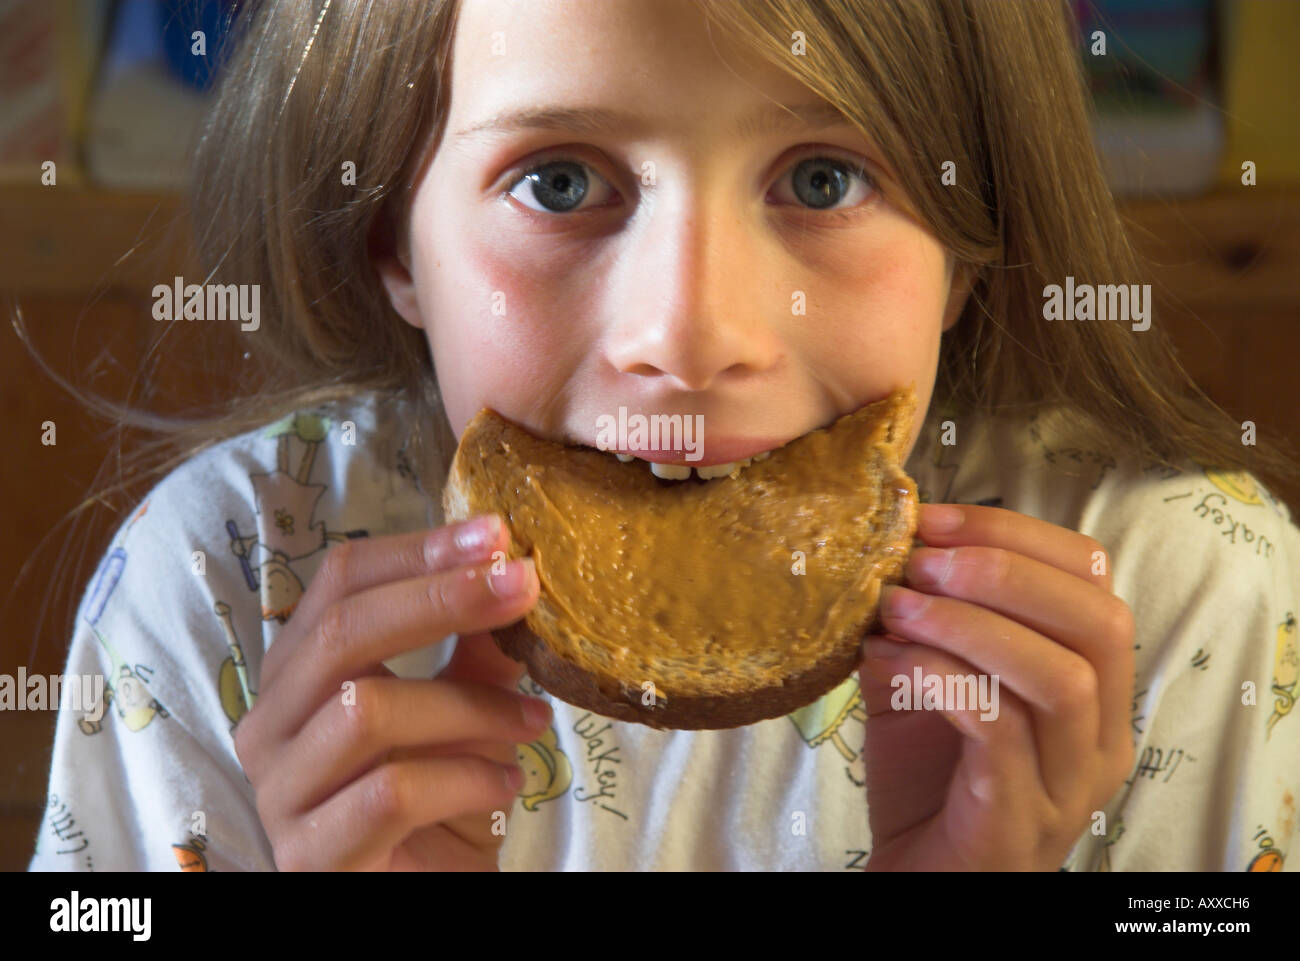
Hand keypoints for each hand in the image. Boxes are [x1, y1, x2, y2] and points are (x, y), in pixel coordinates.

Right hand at [233, 515, 551, 870]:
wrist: (425, 900)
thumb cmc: (438, 806)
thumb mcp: (464, 718)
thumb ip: (475, 655)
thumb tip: (511, 577)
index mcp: (300, 674)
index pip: (340, 582)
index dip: (419, 550)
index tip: (497, 534)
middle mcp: (271, 726)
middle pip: (342, 632)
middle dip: (442, 599)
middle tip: (523, 587)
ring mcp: (281, 793)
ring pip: (367, 710)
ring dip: (468, 706)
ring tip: (530, 722)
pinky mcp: (311, 856)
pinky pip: (390, 792)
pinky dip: (465, 778)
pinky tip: (504, 786)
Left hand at [857, 503, 1135, 870]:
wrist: (913, 878)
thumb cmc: (924, 780)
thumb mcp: (925, 681)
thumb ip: (921, 620)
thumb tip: (890, 548)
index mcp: (1093, 688)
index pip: (1093, 582)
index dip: (1014, 535)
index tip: (931, 519)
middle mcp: (1100, 737)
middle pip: (1099, 622)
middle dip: (1003, 572)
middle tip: (919, 561)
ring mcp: (1069, 785)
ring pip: (1062, 677)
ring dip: (971, 624)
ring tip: (896, 606)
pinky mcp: (1020, 821)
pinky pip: (1001, 732)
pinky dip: (944, 679)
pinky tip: (889, 663)